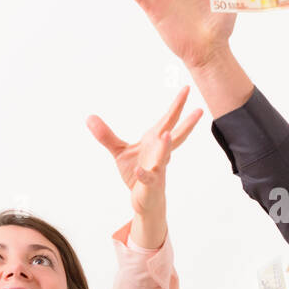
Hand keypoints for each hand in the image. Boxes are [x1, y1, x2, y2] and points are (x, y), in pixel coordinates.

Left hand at [85, 86, 201, 217]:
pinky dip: (143, 174)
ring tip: (167, 134)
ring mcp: (157, 168)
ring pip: (163, 157)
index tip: (186, 89)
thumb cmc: (137, 173)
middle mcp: (160, 153)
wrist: (144, 200)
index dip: (177, 105)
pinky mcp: (150, 184)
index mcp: (155, 141)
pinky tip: (140, 170)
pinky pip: (147, 178)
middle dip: (187, 122)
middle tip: (199, 109)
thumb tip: (89, 117)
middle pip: (175, 135)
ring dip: (165, 146)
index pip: (168, 120)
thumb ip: (106, 136)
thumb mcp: (119, 152)